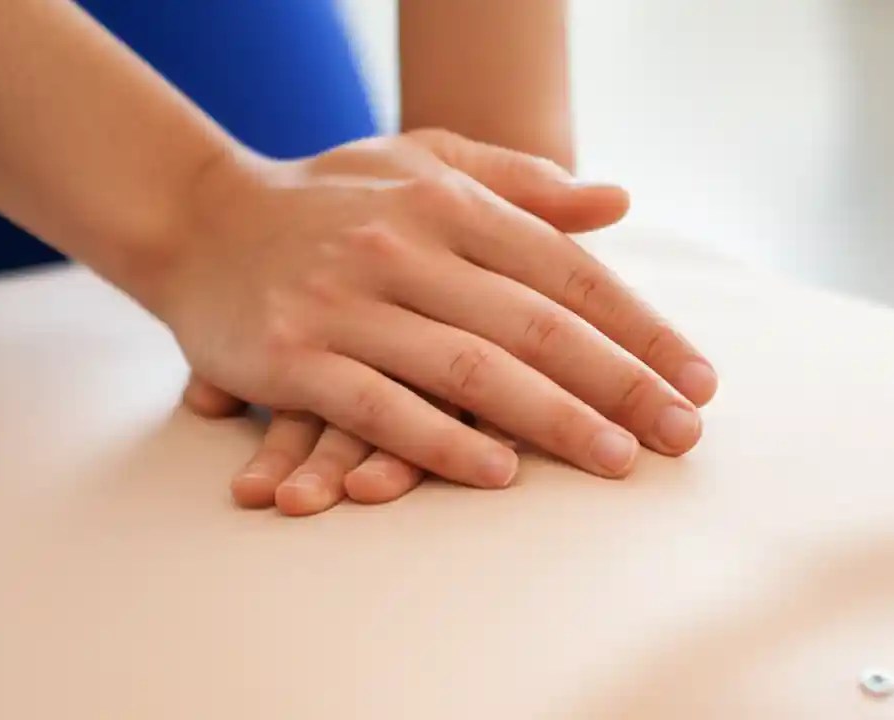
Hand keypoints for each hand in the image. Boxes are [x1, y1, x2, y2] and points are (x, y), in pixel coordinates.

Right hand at [153, 129, 715, 493]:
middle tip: (682, 435)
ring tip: (616, 461)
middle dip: (621, 384)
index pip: (566, 270)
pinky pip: (380, 408)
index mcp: (445, 201)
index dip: (640, 328)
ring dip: (552, 420)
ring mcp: (345, 304)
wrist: (197, 219)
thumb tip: (617, 203)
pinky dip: (441, 442)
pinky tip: (498, 474)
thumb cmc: (324, 197)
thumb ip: (518, 180)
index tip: (696, 379)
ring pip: (469, 369)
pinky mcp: (295, 357)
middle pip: (534, 326)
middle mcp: (402, 248)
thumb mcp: (419, 160)